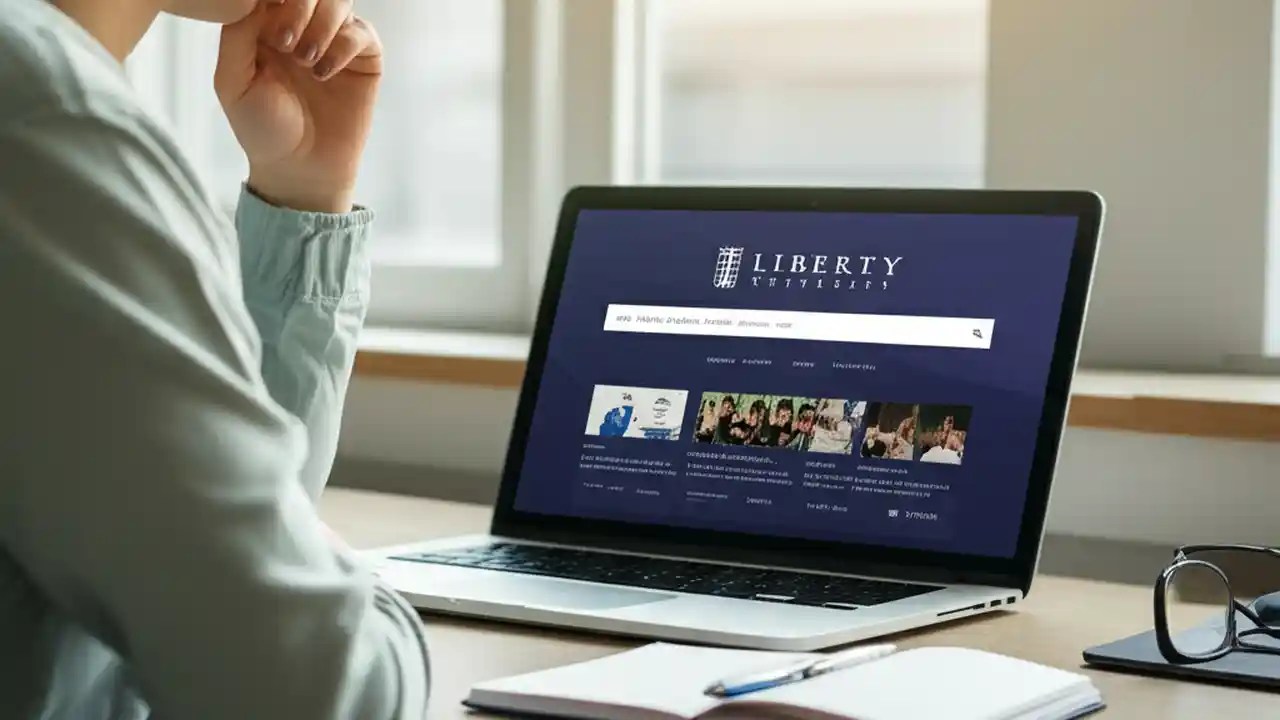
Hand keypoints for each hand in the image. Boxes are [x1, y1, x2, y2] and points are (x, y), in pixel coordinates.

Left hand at [215, 0, 383, 212]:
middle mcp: (302, 25)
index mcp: (266, 24)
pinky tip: (324, 74)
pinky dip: (343, 46)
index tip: (271, 28)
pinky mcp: (363, 59)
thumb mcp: (232, 80)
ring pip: (338, 1)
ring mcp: (334, 40)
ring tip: (305, 61)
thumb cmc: (261, 127)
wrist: (300, 168)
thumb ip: (237, 33)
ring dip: (321, 25)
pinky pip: (362, 32)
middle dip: (298, 7)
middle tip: (285, 43)